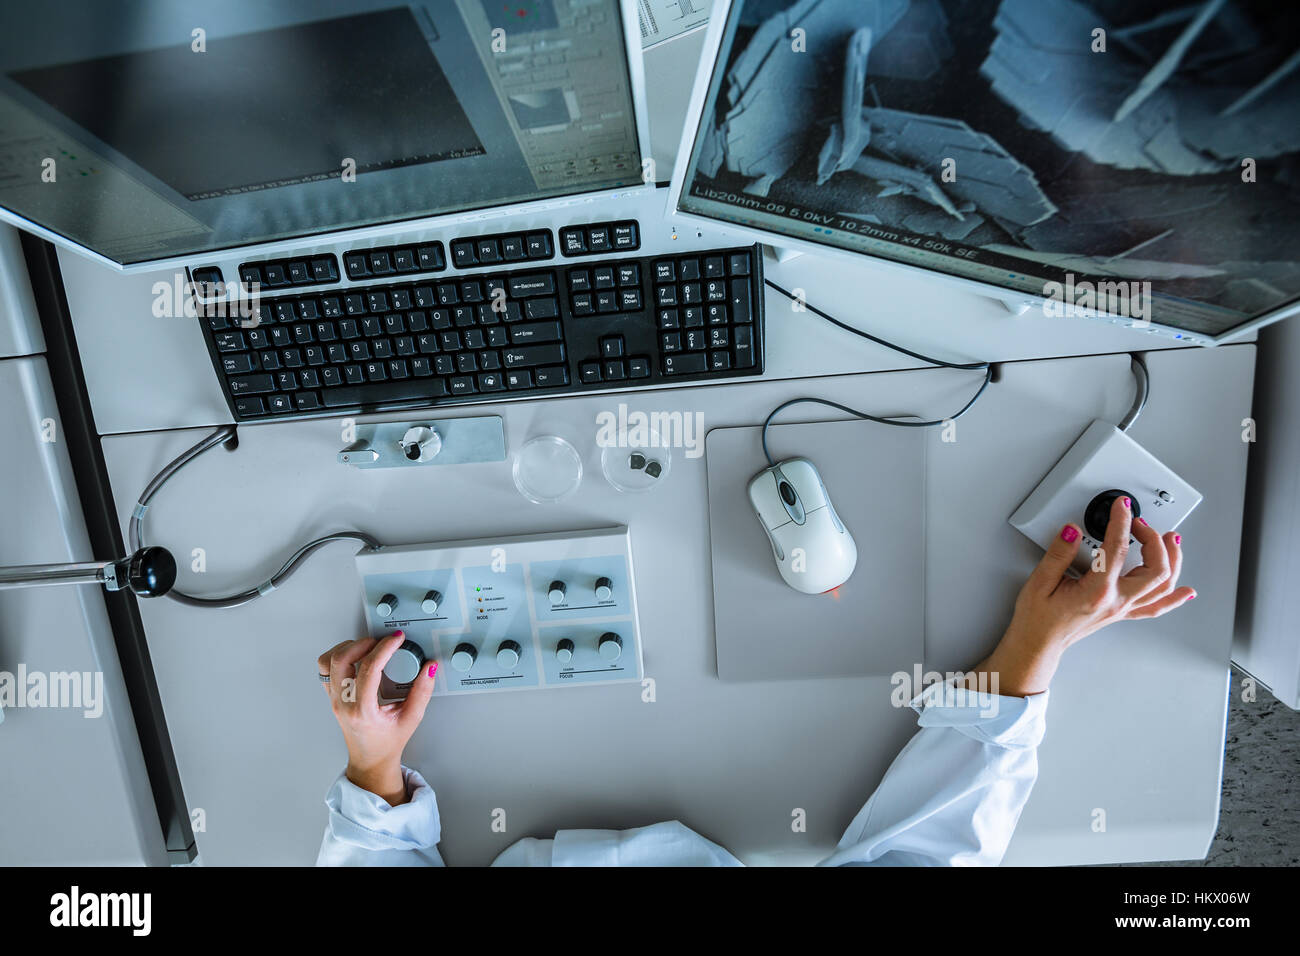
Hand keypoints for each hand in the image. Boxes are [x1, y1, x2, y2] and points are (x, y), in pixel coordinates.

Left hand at [318, 632, 436, 804]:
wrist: (370, 759)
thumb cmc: (387, 744)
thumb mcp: (411, 719)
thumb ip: (422, 692)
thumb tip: (429, 668)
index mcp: (362, 711)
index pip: (369, 670)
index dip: (384, 649)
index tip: (396, 640)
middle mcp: (343, 703)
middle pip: (341, 661)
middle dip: (362, 643)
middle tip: (381, 641)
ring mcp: (334, 699)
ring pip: (328, 661)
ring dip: (347, 648)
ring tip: (366, 647)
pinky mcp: (331, 695)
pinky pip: (325, 668)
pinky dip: (337, 656)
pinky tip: (354, 657)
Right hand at [974, 495, 1195, 695]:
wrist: (1038, 644)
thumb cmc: (1038, 619)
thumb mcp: (1040, 581)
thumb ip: (1059, 553)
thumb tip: (1072, 531)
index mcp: (1097, 591)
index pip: (1117, 548)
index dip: (1121, 521)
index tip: (1122, 506)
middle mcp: (1115, 600)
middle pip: (1155, 568)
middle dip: (1153, 539)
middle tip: (1139, 523)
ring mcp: (1122, 608)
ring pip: (1162, 586)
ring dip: (1172, 561)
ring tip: (1171, 540)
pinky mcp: (1120, 612)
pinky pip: (1155, 607)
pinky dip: (1174, 598)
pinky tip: (1185, 591)